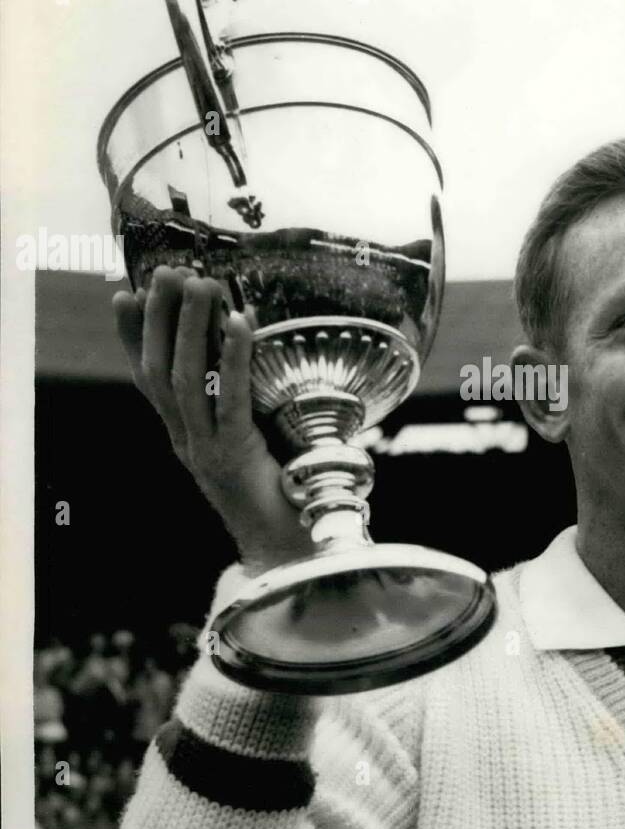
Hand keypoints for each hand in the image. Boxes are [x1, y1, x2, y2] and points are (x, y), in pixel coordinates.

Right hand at [114, 266, 309, 574]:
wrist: (292, 556)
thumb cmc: (284, 499)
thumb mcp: (256, 446)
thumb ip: (246, 410)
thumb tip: (257, 356)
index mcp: (185, 440)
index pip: (149, 381)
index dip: (134, 338)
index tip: (127, 293)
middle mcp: (186, 443)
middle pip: (158, 372)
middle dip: (159, 319)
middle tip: (166, 273)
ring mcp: (206, 452)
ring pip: (183, 381)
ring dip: (191, 328)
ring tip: (201, 284)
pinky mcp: (236, 457)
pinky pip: (230, 399)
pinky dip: (233, 357)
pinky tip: (240, 322)